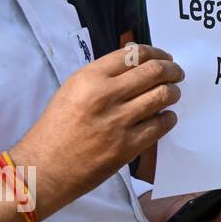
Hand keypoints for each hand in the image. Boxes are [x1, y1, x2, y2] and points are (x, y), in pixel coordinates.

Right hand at [11, 45, 182, 216]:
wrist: (43, 168)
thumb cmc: (56, 129)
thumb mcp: (72, 90)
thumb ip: (103, 76)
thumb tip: (137, 62)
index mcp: (89, 78)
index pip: (134, 54)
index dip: (156, 53)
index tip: (164, 57)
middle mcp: (105, 96)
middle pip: (154, 71)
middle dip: (172, 70)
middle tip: (176, 74)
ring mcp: (118, 122)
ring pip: (163, 95)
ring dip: (173, 92)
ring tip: (172, 94)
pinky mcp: (128, 146)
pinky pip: (162, 124)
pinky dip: (169, 118)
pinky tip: (165, 117)